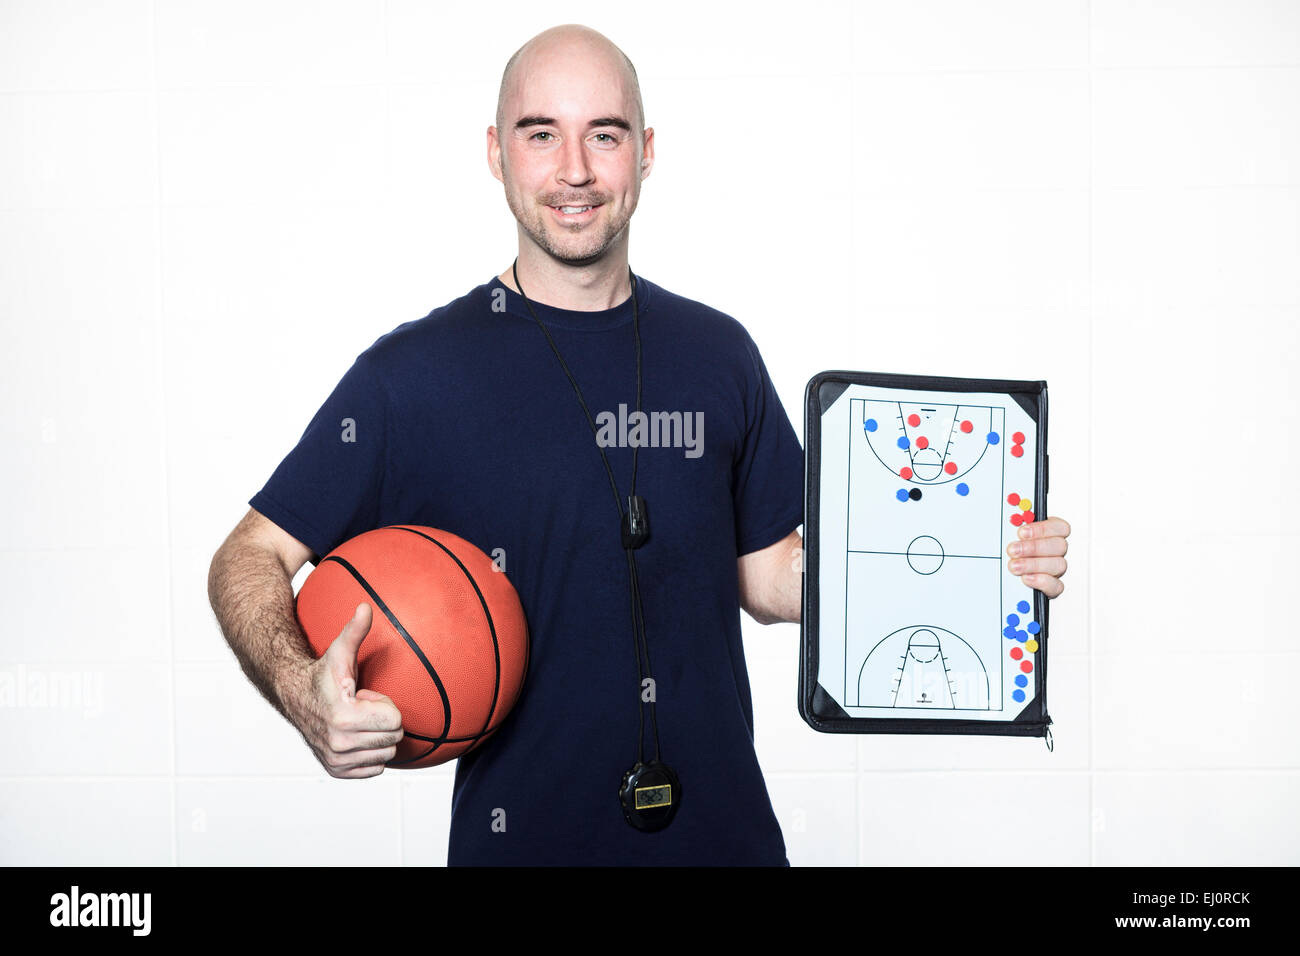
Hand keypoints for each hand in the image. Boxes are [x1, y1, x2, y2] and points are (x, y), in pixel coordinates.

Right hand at [292, 603, 404, 777]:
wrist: (295, 697)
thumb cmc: (323, 674)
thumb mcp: (340, 651)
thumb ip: (355, 631)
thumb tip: (366, 606)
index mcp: (343, 717)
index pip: (396, 721)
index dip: (385, 705)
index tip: (365, 696)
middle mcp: (338, 743)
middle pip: (393, 739)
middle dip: (384, 721)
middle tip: (363, 708)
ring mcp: (336, 760)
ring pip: (386, 755)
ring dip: (377, 737)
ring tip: (357, 721)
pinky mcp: (336, 770)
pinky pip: (375, 769)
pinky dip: (370, 754)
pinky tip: (355, 736)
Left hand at [1006, 516, 1070, 597]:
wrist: (996, 575)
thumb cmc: (1004, 550)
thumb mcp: (1004, 534)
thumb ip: (1010, 526)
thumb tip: (1011, 517)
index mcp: (1048, 533)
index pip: (1059, 527)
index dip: (1043, 528)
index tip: (1021, 532)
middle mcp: (1054, 551)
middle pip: (1059, 545)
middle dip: (1034, 547)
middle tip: (1013, 550)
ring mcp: (1054, 569)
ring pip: (1059, 565)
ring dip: (1034, 564)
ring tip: (1014, 566)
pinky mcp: (1051, 587)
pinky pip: (1056, 586)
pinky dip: (1042, 582)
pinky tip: (1026, 578)